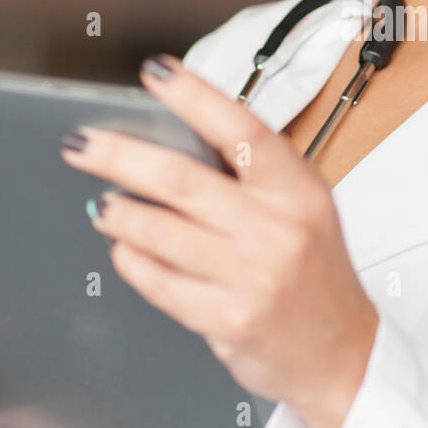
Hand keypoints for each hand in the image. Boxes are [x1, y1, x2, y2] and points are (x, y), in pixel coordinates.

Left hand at [60, 54, 379, 427]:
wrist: (344, 354)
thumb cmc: (315, 275)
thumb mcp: (304, 210)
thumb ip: (254, 177)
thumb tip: (174, 141)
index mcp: (299, 190)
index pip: (241, 129)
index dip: (195, 96)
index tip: (156, 73)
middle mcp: (278, 229)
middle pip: (180, 179)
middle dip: (119, 156)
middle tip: (83, 144)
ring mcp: (252, 277)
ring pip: (159, 231)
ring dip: (118, 213)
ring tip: (104, 204)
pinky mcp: (228, 319)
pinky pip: (159, 281)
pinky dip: (131, 259)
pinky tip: (125, 248)